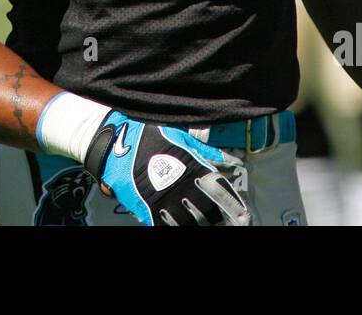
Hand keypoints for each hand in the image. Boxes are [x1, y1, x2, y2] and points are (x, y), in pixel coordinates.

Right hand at [83, 111, 250, 225]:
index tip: (245, 216)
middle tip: (227, 222)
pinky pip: (166, 225)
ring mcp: (165, 199)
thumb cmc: (150, 135)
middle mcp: (182, 185)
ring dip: (200, 226)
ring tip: (207, 226)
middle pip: (208, 212)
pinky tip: (183, 227)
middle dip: (218, 219)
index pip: (220, 191)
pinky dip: (176, 227)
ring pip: (190, 223)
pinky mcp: (147, 208)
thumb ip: (207, 151)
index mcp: (193, 167)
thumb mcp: (182, 137)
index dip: (234, 206)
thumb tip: (232, 162)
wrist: (117, 142)